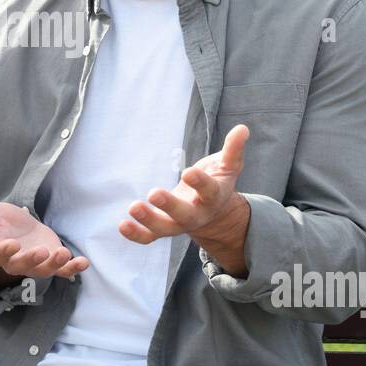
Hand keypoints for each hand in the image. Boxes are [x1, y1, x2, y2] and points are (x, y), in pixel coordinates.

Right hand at [0, 194, 89, 280]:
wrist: (19, 228)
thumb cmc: (2, 221)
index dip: (5, 251)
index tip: (13, 244)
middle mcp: (14, 262)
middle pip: (22, 265)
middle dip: (32, 260)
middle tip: (42, 251)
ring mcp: (34, 265)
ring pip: (44, 270)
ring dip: (55, 264)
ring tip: (64, 253)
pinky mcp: (51, 263)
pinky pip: (62, 270)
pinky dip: (73, 268)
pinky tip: (83, 262)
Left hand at [119, 124, 252, 276]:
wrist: (212, 212)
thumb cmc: (217, 182)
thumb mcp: (228, 166)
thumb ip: (233, 149)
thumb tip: (243, 128)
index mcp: (214, 197)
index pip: (208, 191)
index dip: (200, 182)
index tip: (188, 171)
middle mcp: (197, 214)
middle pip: (184, 215)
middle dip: (169, 205)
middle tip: (154, 193)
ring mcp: (178, 224)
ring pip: (164, 228)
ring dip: (148, 220)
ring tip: (132, 207)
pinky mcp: (163, 228)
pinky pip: (149, 237)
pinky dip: (136, 234)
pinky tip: (122, 224)